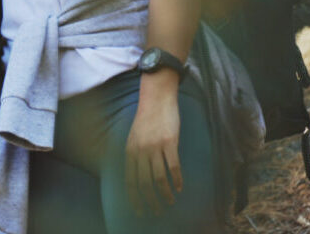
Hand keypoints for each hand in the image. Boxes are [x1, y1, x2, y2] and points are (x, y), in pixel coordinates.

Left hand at [124, 88, 181, 215]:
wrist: (156, 99)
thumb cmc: (146, 119)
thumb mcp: (133, 138)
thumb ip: (134, 156)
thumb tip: (136, 177)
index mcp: (129, 151)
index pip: (130, 180)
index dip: (134, 198)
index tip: (139, 211)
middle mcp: (140, 151)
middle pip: (144, 183)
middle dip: (151, 201)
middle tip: (157, 211)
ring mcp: (155, 147)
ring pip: (159, 178)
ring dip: (165, 194)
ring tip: (170, 201)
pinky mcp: (170, 142)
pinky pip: (173, 167)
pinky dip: (177, 180)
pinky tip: (180, 188)